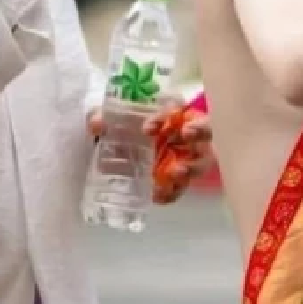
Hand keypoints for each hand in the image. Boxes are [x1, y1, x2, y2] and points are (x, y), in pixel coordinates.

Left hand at [85, 104, 214, 204]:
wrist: (124, 150)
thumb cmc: (127, 127)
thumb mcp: (114, 120)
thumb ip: (104, 118)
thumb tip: (96, 124)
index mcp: (172, 111)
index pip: (176, 106)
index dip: (166, 115)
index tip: (147, 129)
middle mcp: (188, 130)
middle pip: (205, 128)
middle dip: (200, 129)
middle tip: (186, 133)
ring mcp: (190, 156)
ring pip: (203, 158)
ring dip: (193, 165)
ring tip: (177, 173)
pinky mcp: (182, 178)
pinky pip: (184, 186)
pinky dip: (175, 192)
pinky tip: (160, 197)